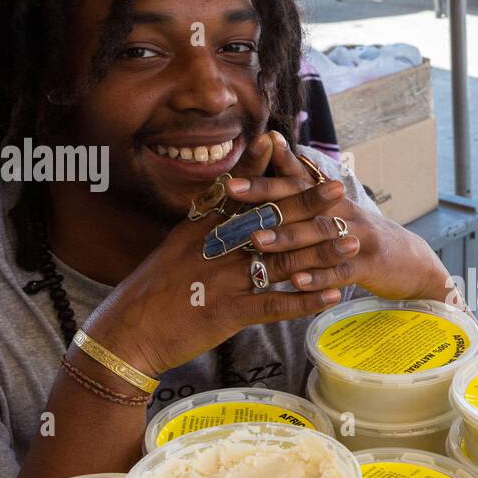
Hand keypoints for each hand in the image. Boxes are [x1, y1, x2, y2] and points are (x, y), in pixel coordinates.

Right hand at [79, 132, 346, 377]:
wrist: (126, 333)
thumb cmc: (152, 293)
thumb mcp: (175, 248)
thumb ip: (202, 225)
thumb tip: (221, 199)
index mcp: (201, 231)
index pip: (237, 194)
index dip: (262, 168)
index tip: (284, 143)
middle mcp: (215, 249)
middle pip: (269, 221)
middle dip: (306, 203)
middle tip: (338, 188)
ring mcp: (223, 280)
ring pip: (281, 261)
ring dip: (320, 251)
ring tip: (352, 241)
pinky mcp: (228, 313)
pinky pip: (275, 305)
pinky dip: (306, 300)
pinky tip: (333, 294)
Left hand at [225, 132, 450, 301]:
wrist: (412, 263)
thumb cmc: (362, 237)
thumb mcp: (336, 211)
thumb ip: (305, 190)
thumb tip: (273, 156)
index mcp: (331, 200)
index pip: (297, 180)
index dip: (267, 173)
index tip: (233, 171)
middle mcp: (343, 212)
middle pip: (302, 200)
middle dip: (266, 196)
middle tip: (233, 192)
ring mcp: (358, 238)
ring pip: (318, 235)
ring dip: (287, 237)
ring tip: (256, 240)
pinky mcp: (370, 266)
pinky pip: (341, 270)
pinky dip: (319, 277)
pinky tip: (297, 282)